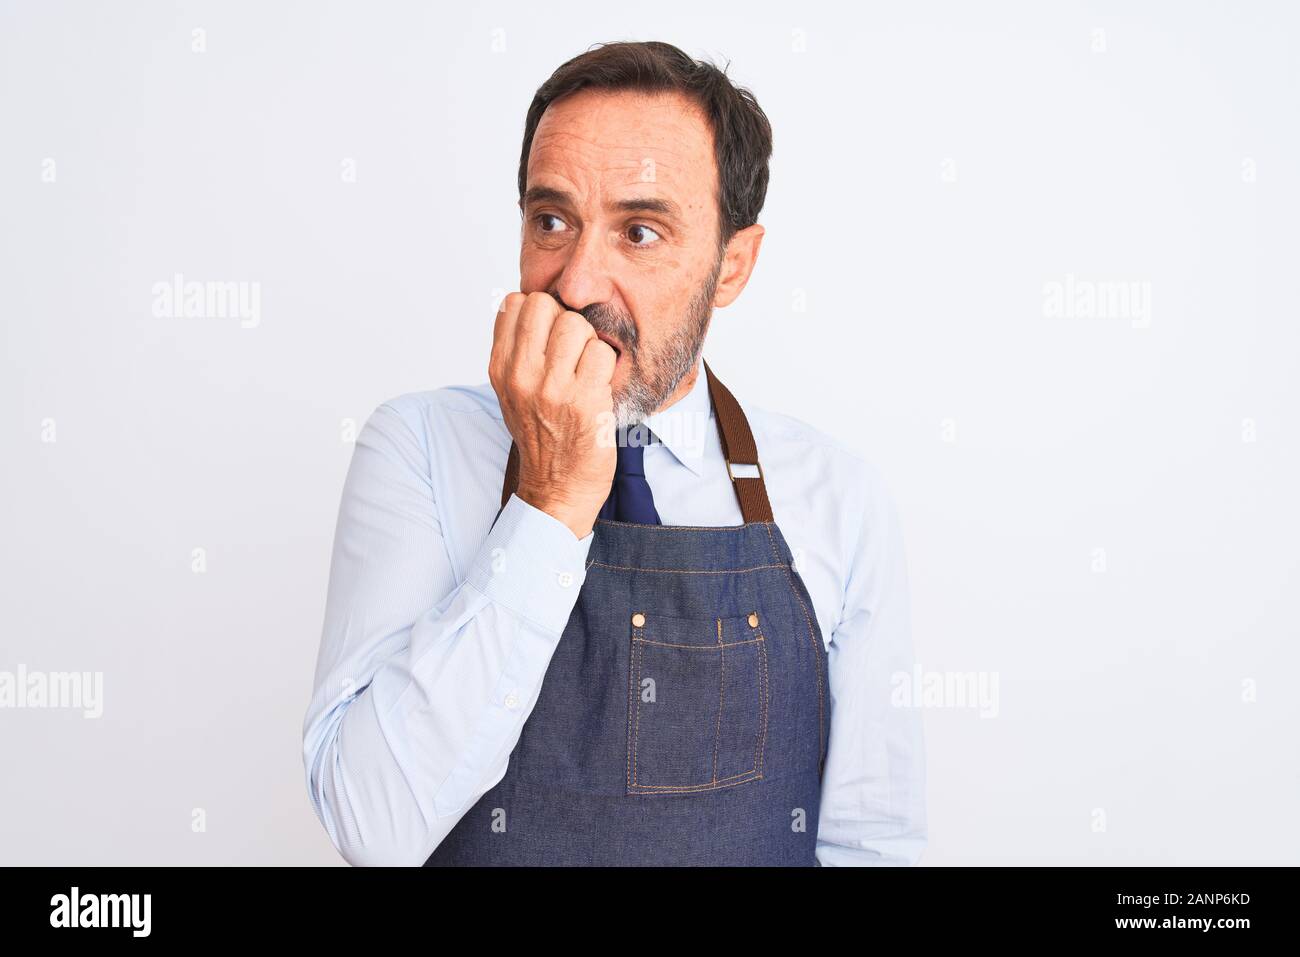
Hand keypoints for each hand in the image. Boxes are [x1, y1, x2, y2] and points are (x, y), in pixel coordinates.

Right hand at [488, 291, 617, 538]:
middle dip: (566, 321)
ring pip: (578, 324)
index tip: (550, 336)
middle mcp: (521, 376)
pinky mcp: (584, 401)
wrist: (556, 490)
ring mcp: (552, 388)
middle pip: (547, 305)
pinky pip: (603, 353)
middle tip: (573, 353)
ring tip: (586, 371)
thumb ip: (516, 351)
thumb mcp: (512, 393)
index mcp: (500, 369)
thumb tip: (532, 304)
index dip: (540, 312)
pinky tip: (599, 389)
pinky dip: (607, 367)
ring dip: (589, 343)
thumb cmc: (540, 438)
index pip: (515, 303)